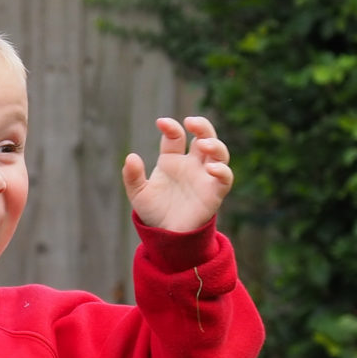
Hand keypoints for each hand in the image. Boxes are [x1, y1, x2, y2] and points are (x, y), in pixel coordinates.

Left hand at [122, 117, 233, 233]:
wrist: (166, 236)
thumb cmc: (154, 211)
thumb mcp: (138, 193)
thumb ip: (132, 176)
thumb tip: (131, 157)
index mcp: (172, 160)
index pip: (175, 136)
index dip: (170, 127)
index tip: (161, 123)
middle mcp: (191, 164)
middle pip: (204, 137)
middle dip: (201, 126)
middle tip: (191, 121)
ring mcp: (205, 176)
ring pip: (219, 153)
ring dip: (215, 144)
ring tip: (203, 143)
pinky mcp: (215, 192)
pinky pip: (225, 178)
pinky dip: (222, 171)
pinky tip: (211, 168)